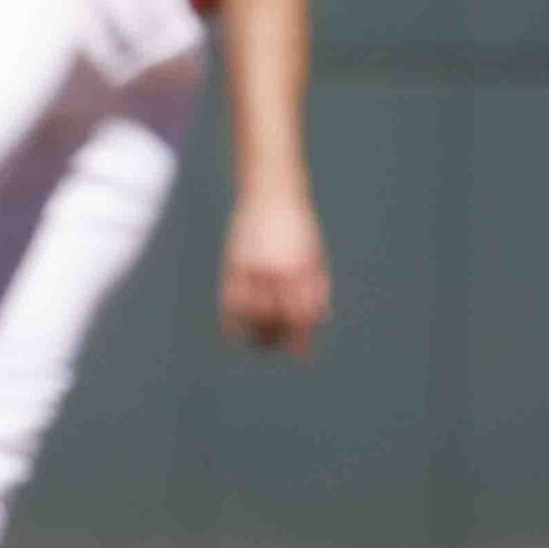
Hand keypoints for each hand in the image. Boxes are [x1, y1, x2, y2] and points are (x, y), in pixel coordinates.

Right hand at [219, 185, 332, 353]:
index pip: (300, 316)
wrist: (271, 192)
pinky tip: (236, 330)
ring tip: (258, 340)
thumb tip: (319, 318)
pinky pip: (229, 300)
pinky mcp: (234, 262)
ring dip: (254, 331)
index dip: (300, 340)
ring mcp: (252, 267)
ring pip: (250, 313)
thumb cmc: (299, 226)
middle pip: (275, 319)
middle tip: (278, 346)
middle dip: (277, 338)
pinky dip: (232, 320)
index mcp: (301, 271)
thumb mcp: (315, 256)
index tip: (300, 354)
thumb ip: (316, 287)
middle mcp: (276, 272)